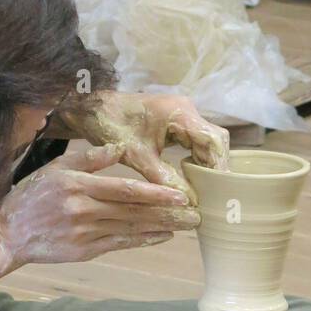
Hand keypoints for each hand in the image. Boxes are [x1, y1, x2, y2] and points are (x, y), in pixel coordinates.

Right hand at [0, 142, 199, 272]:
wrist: (9, 232)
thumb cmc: (32, 195)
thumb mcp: (56, 167)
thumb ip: (89, 157)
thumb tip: (120, 147)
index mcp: (78, 185)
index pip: (125, 189)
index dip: (155, 193)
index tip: (180, 194)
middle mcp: (83, 210)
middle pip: (133, 211)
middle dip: (168, 213)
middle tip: (196, 213)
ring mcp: (84, 234)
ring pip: (130, 229)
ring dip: (161, 227)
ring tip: (186, 225)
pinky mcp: (84, 251)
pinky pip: (119, 244)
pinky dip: (142, 240)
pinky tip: (162, 237)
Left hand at [57, 92, 229, 198]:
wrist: (92, 109)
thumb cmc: (110, 127)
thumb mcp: (137, 157)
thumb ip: (164, 178)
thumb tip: (189, 201)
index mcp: (180, 113)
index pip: (212, 141)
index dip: (218, 167)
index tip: (219, 190)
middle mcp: (187, 110)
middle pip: (215, 140)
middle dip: (216, 167)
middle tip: (215, 193)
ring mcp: (183, 114)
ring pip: (208, 140)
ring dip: (208, 163)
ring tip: (206, 189)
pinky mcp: (176, 121)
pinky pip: (196, 140)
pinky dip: (198, 158)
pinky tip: (193, 176)